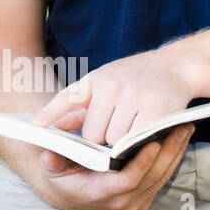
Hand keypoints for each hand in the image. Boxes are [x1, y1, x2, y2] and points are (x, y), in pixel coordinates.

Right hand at [27, 125, 194, 209]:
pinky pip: (163, 175)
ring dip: (175, 151)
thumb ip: (52, 160)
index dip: (142, 162)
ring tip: (183, 127)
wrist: (67, 192)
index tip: (152, 142)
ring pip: (162, 176)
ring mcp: (136, 199)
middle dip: (168, 151)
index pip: (128, 180)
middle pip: (152, 177)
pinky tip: (179, 137)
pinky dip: (173, 156)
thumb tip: (50, 154)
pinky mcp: (144, 193)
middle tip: (177, 127)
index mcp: (100, 193)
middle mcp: (122, 201)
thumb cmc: (60, 176)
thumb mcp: (51, 166)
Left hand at [32, 49, 195, 144]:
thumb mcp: (103, 84)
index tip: (35, 127)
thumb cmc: (133, 78)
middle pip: (93, 133)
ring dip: (121, 142)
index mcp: (95, 80)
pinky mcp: (155, 109)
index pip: (67, 99)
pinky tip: (143, 132)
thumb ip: (79, 107)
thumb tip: (55, 126)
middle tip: (113, 131)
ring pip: (114, 139)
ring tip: (131, 127)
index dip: (50, 114)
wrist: (174, 66)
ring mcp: (133, 97)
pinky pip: (136, 140)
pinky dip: (137, 143)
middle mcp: (111, 86)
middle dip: (100, 139)